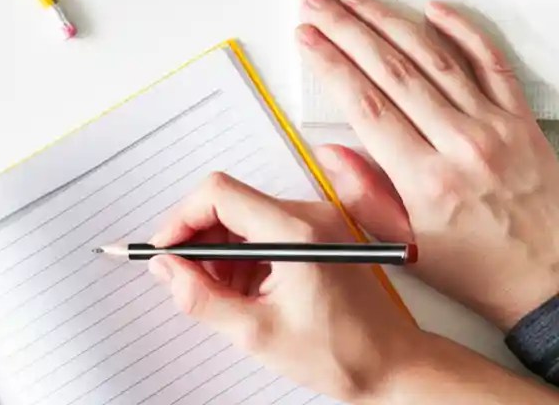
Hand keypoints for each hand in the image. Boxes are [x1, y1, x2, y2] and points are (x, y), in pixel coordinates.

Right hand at [149, 173, 558, 404]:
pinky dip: (243, 255)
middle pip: (228, 203)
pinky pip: (264, 229)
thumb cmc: (342, 355)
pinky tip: (244, 290)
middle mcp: (309, 215)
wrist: (395, 366)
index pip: (219, 194)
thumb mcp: (256, 334)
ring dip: (219, 251)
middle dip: (198, 240)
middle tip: (185, 278)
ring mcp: (317, 221)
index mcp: (296, 232)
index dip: (182, 219)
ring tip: (220, 294)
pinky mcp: (319, 233)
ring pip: (243, 217)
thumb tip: (165, 269)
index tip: (165, 249)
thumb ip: (200, 298)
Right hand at [298, 0, 558, 329]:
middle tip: (317, 2)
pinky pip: (490, 62)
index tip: (306, 37)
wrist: (556, 278)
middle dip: (346, 29)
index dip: (330, 63)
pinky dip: (462, 30)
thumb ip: (365, 198)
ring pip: (433, 57)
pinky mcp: (521, 119)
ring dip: (389, 20)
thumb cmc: (482, 270)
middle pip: (391, 69)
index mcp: (426, 179)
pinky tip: (434, 9)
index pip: (366, 104)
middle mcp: (461, 143)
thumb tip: (329, 153)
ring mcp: (495, 126)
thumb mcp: (408, 250)